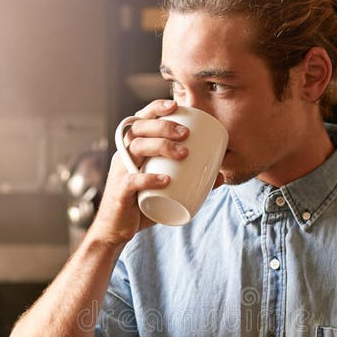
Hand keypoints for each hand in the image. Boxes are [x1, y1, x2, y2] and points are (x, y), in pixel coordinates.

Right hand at [92, 100, 189, 244]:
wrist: (116, 230)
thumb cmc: (141, 204)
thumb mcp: (166, 190)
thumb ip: (191, 181)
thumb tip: (220, 176)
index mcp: (133, 149)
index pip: (141, 120)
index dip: (155, 108)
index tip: (176, 106)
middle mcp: (124, 155)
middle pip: (140, 129)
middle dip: (164, 126)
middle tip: (186, 134)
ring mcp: (120, 172)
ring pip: (136, 148)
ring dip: (161, 146)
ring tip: (184, 153)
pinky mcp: (120, 193)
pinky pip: (132, 181)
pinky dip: (150, 179)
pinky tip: (166, 180)